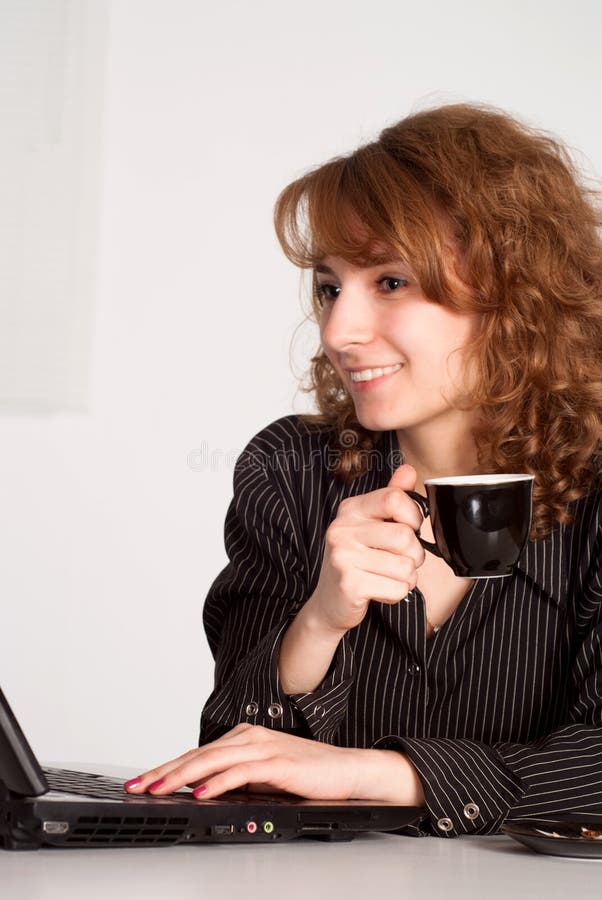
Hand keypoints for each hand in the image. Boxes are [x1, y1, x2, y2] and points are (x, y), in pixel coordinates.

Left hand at [124, 724, 423, 804]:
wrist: (347, 770)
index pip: (197, 753)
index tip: (142, 781)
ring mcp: (263, 747)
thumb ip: (236, 777)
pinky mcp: (277, 762)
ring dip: (180, 776)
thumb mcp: (263, 776)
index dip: (167, 767)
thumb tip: (201, 790)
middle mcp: (249, 737)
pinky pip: (239, 772)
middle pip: (197, 754)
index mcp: (244, 737)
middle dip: (163, 771)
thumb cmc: (307, 774)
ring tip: (157, 789)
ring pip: (211, 760)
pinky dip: (215, 783)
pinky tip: (199, 793)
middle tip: (137, 785)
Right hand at [306, 464, 425, 636]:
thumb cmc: (356, 561)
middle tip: (397, 560)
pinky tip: (379, 590)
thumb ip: (391, 498)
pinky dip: (396, 594)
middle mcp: (342, 529)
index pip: (395, 498)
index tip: (409, 528)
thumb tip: (408, 470)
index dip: (414, 516)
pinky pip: (397, 588)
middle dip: (413, 555)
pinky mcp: (350, 584)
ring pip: (406, 566)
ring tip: (386, 576)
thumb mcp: (371, 525)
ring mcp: (343, 556)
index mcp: (350, 510)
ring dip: (406, 577)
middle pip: (405, 536)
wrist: (330, 602)